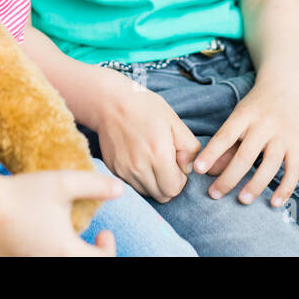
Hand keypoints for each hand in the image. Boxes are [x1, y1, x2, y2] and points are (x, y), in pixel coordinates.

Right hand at [0, 169, 121, 255]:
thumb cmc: (22, 194)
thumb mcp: (63, 183)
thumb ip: (95, 185)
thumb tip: (120, 189)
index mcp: (66, 252)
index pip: (102, 262)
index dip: (109, 248)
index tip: (104, 231)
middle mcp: (50, 264)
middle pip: (84, 266)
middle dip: (94, 255)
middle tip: (95, 240)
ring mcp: (32, 266)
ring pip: (64, 263)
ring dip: (73, 254)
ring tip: (71, 238)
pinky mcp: (18, 264)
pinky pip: (44, 261)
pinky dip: (54, 254)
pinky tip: (49, 240)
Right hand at [95, 74, 200, 202]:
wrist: (109, 102)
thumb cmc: (144, 107)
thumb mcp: (174, 120)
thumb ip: (188, 146)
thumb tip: (187, 168)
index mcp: (158, 156)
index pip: (174, 189)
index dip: (180, 179)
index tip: (176, 164)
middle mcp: (139, 168)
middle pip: (161, 196)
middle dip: (169, 184)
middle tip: (166, 164)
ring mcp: (124, 171)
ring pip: (147, 193)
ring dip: (154, 184)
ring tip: (152, 161)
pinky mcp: (114, 170)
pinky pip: (132, 186)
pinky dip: (139, 179)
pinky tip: (139, 160)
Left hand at [193, 75, 298, 206]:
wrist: (287, 86)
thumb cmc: (256, 106)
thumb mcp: (238, 117)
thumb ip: (226, 144)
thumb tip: (208, 171)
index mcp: (245, 115)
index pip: (226, 136)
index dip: (211, 153)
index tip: (197, 169)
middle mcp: (265, 125)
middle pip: (245, 155)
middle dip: (229, 177)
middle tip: (214, 194)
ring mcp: (283, 135)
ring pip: (269, 165)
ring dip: (255, 185)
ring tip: (242, 200)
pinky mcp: (298, 144)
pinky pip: (294, 170)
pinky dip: (285, 188)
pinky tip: (274, 203)